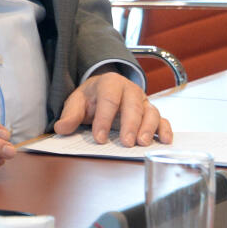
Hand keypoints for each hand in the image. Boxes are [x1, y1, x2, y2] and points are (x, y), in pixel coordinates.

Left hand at [53, 72, 172, 145]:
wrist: (104, 90)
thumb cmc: (91, 98)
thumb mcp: (77, 103)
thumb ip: (70, 115)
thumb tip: (61, 128)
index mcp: (109, 83)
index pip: (108, 100)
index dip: (104, 119)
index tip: (99, 138)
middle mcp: (130, 90)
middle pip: (133, 105)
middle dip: (130, 125)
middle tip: (126, 143)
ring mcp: (143, 101)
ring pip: (150, 112)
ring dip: (148, 128)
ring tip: (142, 143)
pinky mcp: (152, 112)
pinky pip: (162, 120)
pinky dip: (165, 130)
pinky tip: (164, 141)